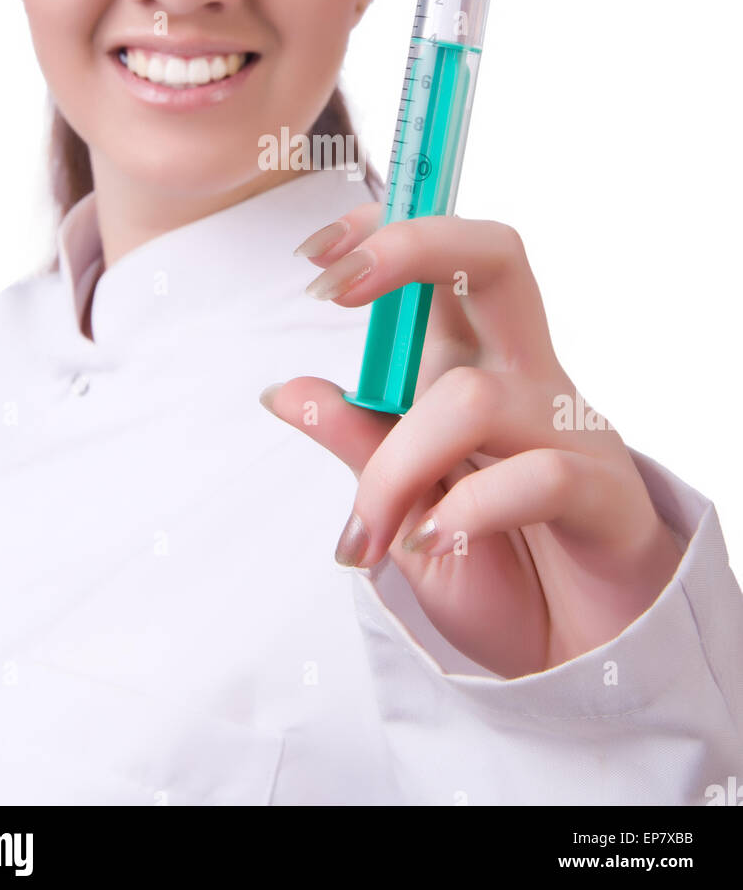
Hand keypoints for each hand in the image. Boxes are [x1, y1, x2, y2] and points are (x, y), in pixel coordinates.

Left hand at [260, 203, 682, 679]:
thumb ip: (360, 442)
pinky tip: (430, 546)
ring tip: (368, 535)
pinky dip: (468, 513)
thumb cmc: (497, 565)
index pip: (446, 258)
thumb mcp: (405, 506)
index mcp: (476, 363)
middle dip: (411, 247)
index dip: (386, 231)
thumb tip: (283, 392)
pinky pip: (538, 477)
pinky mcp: (607, 494)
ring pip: (475, 396)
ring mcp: (570, 428)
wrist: (578, 657)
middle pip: (495, 258)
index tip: (314, 255)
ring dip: (395, 468)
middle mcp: (526, 376)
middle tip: (333, 292)